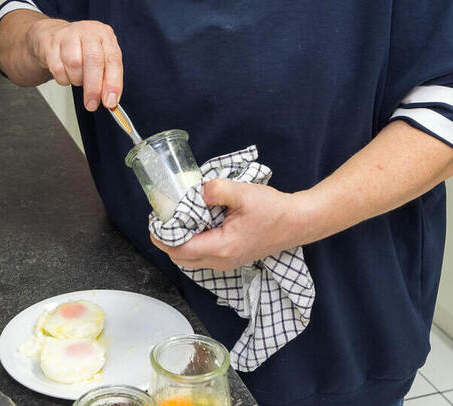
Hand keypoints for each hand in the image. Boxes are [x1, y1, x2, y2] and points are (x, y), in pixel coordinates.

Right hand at [26, 18, 122, 110]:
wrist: (53, 35)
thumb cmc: (81, 48)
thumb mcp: (100, 57)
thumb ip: (107, 77)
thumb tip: (110, 99)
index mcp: (105, 35)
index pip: (113, 60)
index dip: (113, 83)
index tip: (110, 101)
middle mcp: (88, 31)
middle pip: (93, 60)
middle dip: (93, 87)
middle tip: (91, 104)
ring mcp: (68, 35)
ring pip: (74, 65)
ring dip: (76, 80)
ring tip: (78, 78)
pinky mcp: (51, 44)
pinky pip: (58, 69)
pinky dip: (63, 78)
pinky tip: (66, 74)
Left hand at [149, 179, 307, 270]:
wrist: (298, 222)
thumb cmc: (273, 210)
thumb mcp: (244, 193)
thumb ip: (217, 190)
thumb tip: (198, 191)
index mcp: (221, 247)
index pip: (179, 249)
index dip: (162, 236)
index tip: (154, 219)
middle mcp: (221, 261)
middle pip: (180, 258)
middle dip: (166, 240)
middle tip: (162, 218)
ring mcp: (226, 262)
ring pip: (190, 260)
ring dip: (178, 243)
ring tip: (175, 220)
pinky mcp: (231, 258)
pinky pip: (202, 256)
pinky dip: (192, 244)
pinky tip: (194, 225)